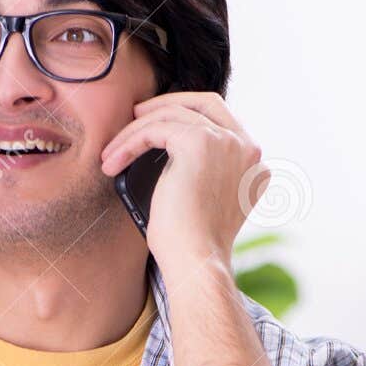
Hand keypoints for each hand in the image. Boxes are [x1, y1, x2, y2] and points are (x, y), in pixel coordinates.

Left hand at [99, 92, 264, 277]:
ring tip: (111, 153)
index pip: (221, 121)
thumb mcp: (204, 202)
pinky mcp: (199, 143)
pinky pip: (154, 127)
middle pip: (203, 102)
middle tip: (135, 117)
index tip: (155, 126)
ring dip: (135, 130)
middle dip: (165, 104)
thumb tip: (166, 152)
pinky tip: (112, 161)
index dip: (186, 115)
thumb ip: (204, 172)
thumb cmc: (190, 246)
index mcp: (254, 166)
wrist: (195, 264)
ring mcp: (226, 143)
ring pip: (172, 114)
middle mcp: (247, 149)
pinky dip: (129, 142)